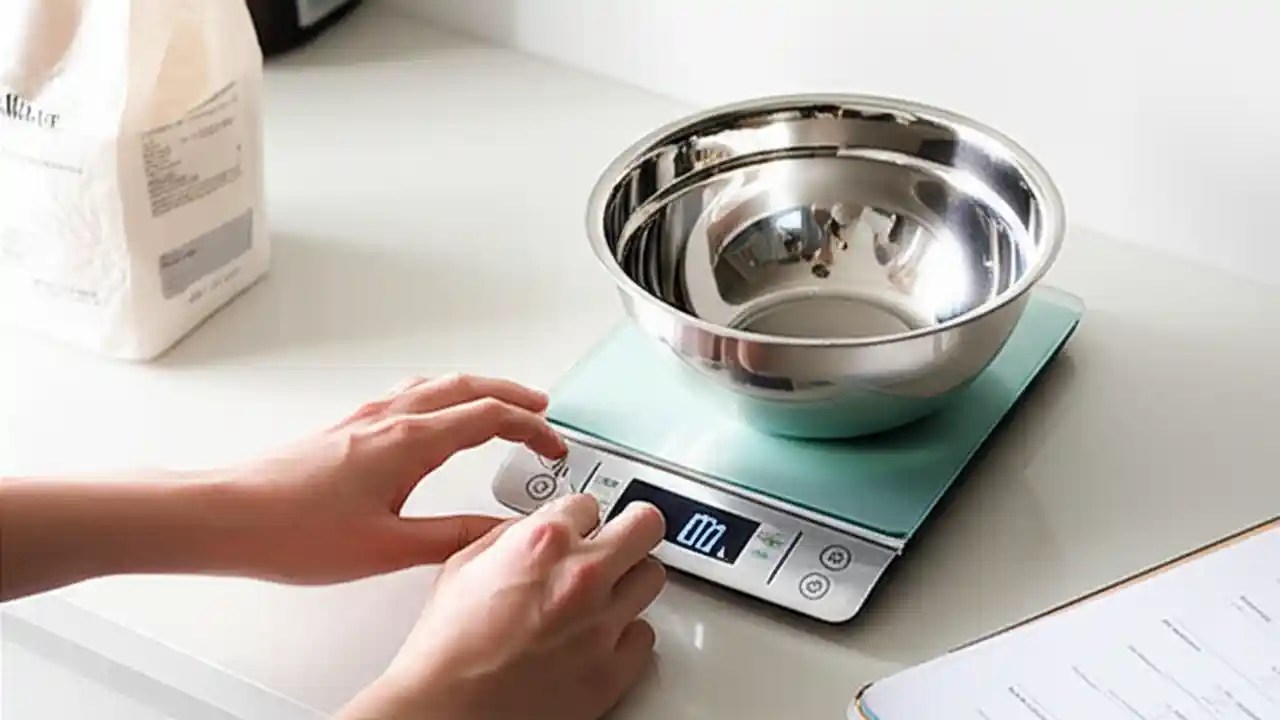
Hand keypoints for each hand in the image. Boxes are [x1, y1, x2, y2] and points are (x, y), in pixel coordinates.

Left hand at [223, 374, 566, 583]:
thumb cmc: (291, 531)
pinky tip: (434, 418)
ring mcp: (365, 419)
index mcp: (409, 442)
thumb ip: (452, 538)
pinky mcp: (346, 428)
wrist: (224, 517)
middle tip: (543, 410)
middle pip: (468, 388)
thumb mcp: (387, 548)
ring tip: (499, 404)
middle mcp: (390, 419)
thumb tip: (499, 532)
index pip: (490, 418)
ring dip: (478, 391)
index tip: (553, 447)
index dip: (532, 429)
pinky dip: (443, 396)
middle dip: (513, 396)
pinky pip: (410, 395)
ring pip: (438, 386)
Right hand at [340, 494, 666, 719]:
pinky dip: (625, 635)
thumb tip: (534, 529)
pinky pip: (643, 636)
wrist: (445, 710)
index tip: (578, 528)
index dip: (579, 518)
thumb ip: (510, 536)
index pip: (590, 503)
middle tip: (621, 540)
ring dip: (628, 582)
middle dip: (630, 530)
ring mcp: (603, 624)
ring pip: (651, 579)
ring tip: (603, 593)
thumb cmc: (447, 648)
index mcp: (544, 543)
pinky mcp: (614, 670)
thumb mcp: (463, 565)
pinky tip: (599, 636)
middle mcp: (582, 577)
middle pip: (646, 526)